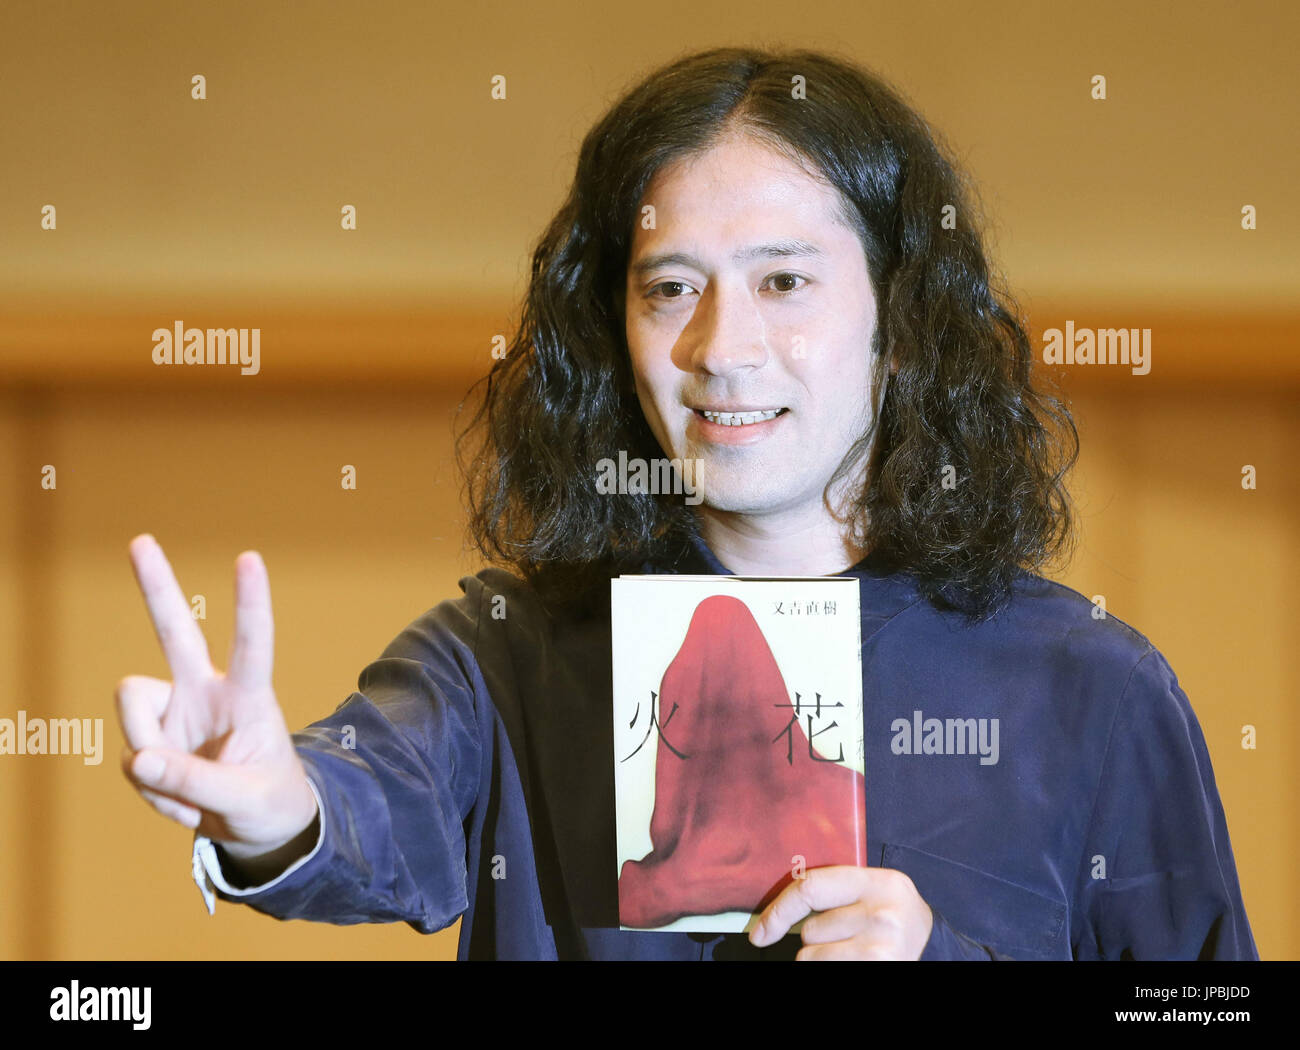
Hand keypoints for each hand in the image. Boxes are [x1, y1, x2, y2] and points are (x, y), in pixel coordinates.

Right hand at [116, 534, 317, 858]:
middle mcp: (207, 692)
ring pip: (132, 707)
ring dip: (149, 757)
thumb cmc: (269, 802)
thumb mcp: (245, 800)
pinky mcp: (153, 739)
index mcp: (249, 697)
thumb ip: (194, 784)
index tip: (249, 558)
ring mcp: (176, 712)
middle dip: (156, 588)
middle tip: (140, 541)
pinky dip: (153, 791)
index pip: (252, 643)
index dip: (250, 604)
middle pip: (175, 632)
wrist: (258, 830)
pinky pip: (132, 759)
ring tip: (187, 793)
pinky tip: (181, 802)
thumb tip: (139, 759)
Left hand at [748, 865, 933, 959]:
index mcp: (877, 882)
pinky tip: (855, 960)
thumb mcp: (871, 890)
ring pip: (812, 956)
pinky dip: (829, 968)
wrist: (933, 946)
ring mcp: (881, 946)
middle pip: (810, 930)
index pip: (810, 889)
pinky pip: (823, 970)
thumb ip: (835, 888)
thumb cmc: (892, 916)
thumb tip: (773, 913)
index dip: (777, 911)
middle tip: (846, 936)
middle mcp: (881, 913)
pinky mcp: (878, 967)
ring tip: (853, 950)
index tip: (759, 933)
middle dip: (816, 937)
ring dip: (822, 957)